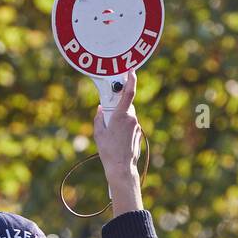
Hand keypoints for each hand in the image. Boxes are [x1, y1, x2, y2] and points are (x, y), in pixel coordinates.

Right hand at [93, 72, 143, 213]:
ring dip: (120, 120)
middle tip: (108, 118)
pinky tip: (118, 140)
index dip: (131, 79)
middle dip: (117, 108)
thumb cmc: (108, 151)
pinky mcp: (138, 133)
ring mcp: (136, 126)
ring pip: (128, 116)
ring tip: (112, 135)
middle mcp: (132, 119)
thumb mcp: (99, 133)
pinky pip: (130, 125)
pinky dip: (124, 128)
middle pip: (125, 106)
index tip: (131, 70)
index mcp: (121, 116)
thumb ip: (99, 118)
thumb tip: (100, 109)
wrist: (121, 167)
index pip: (129, 92)